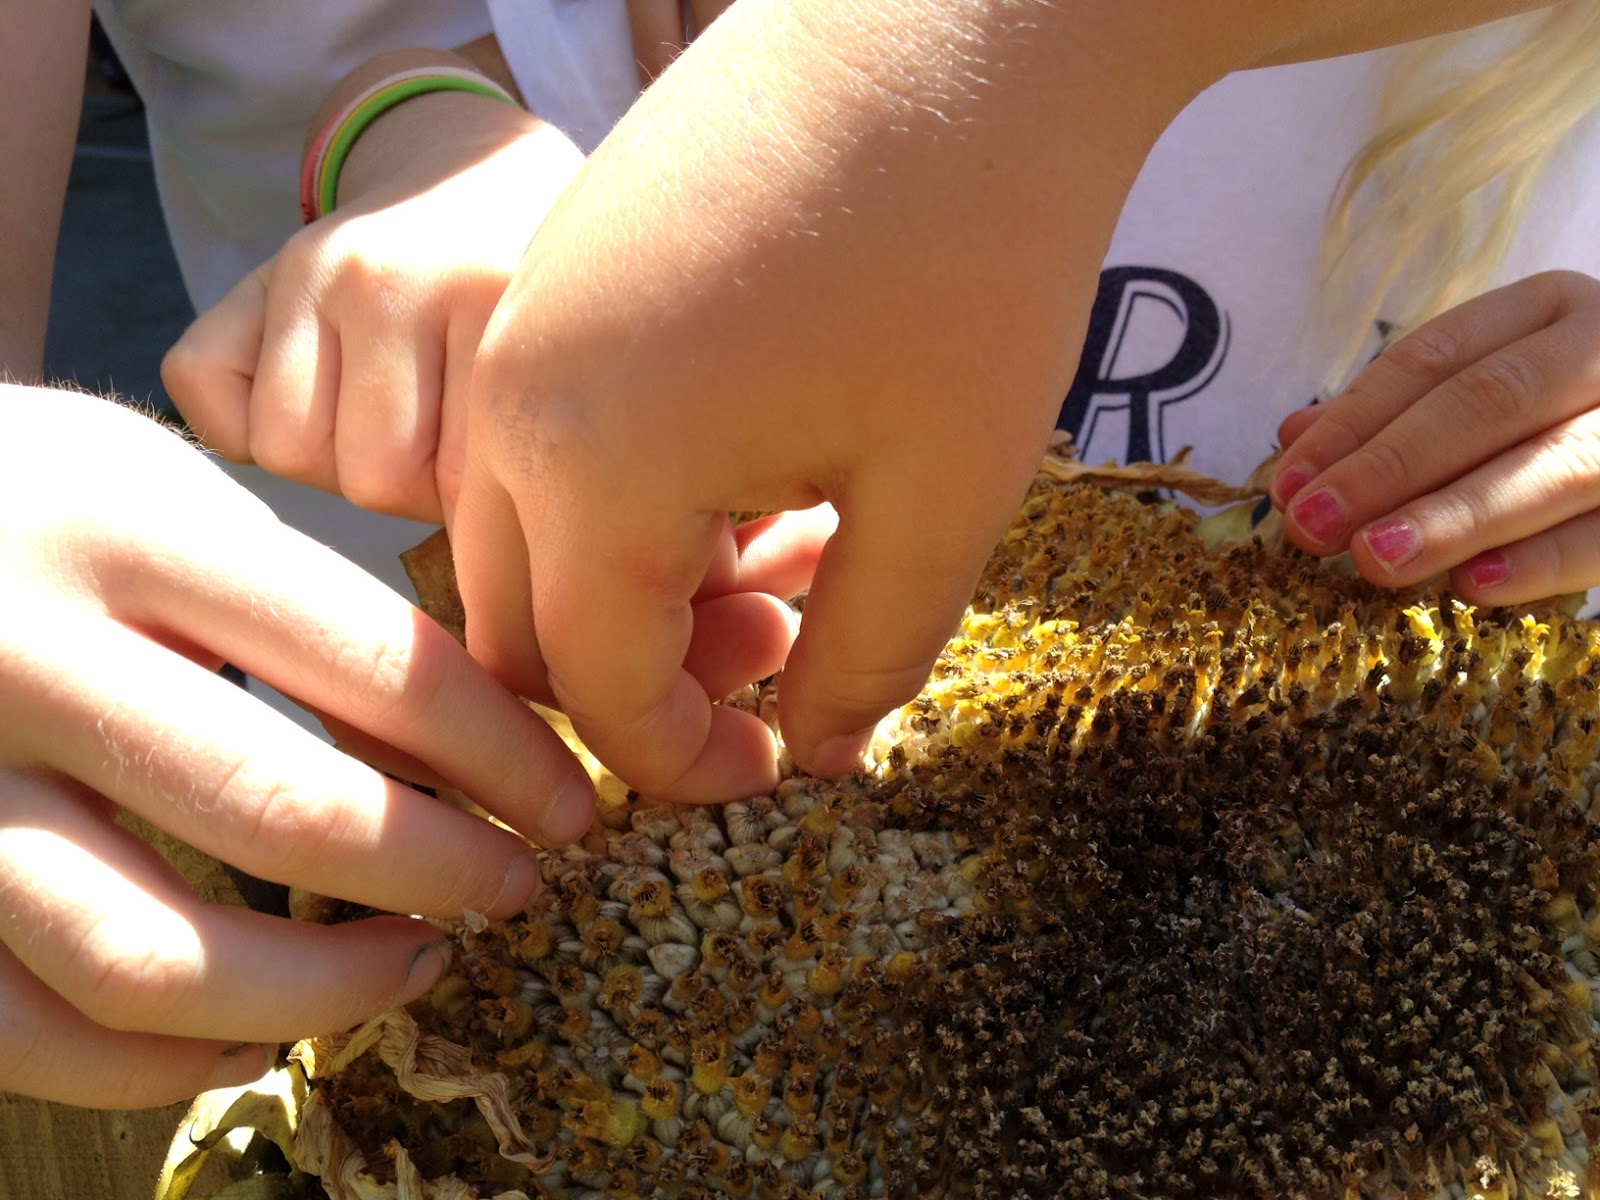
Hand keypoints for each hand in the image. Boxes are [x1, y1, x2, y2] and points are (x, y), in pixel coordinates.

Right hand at [0, 388, 594, 1108]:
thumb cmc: (30, 504)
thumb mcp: (159, 488)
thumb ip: (292, 597)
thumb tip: (470, 731)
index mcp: (123, 533)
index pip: (367, 663)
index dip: (499, 755)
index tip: (568, 804)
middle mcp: (24, 663)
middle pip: (281, 812)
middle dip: (443, 870)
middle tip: (517, 888)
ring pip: (151, 959)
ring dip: (323, 991)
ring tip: (417, 963)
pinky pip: (34, 1034)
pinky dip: (163, 1064)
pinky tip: (256, 1032)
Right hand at [162, 91, 583, 523]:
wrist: (476, 171)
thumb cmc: (523, 295)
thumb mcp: (556, 360)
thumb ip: (529, 445)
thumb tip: (494, 582)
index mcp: (488, 298)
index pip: (461, 487)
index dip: (480, 513)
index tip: (504, 484)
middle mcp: (388, 277)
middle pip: (370, 479)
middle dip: (409, 488)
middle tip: (441, 442)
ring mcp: (308, 270)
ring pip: (290, 453)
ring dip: (336, 461)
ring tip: (386, 418)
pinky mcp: (248, 278)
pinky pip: (210, 399)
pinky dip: (246, 423)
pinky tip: (316, 396)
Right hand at [451, 0, 1191, 803]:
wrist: (957, 19)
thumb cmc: (970, 252)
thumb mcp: (941, 497)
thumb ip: (869, 660)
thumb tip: (817, 757)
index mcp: (590, 468)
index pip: (598, 690)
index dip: (683, 764)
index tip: (775, 770)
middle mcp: (514, 395)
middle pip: (526, 620)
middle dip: (640, 682)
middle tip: (780, 669)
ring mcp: (524, 315)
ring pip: (527, 524)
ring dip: (631, 584)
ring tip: (785, 560)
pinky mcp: (561, 262)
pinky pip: (548, 429)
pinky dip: (620, 490)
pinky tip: (754, 458)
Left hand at [1271, 271, 1599, 604]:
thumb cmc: (1559, 413)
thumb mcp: (1487, 387)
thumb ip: (1398, 413)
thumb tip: (1294, 438)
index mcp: (1550, 310)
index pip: (1436, 358)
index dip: (1354, 421)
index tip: (1289, 482)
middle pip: (1488, 402)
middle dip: (1389, 467)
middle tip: (1311, 524)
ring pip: (1552, 466)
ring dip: (1454, 517)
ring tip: (1374, 557)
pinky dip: (1540, 562)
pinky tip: (1470, 586)